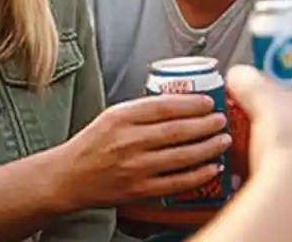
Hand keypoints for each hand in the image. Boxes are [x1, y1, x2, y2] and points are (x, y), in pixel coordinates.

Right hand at [55, 94, 231, 207]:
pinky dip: (198, 175)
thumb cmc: (92, 144)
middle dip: (205, 124)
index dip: (191, 103)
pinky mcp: (139, 190)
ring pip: (180, 156)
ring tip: (222, 140)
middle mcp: (128, 142)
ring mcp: (134, 168)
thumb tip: (181, 103)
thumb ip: (142, 110)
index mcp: (120, 118)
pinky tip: (212, 167)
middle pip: (176, 131)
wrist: (69, 177)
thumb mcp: (112, 116)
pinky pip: (176, 182)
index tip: (209, 101)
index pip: (163, 106)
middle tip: (222, 120)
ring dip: (207, 147)